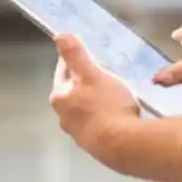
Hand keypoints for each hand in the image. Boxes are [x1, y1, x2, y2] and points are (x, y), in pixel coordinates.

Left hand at [50, 34, 140, 159]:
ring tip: (111, 91)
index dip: (74, 58)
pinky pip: (95, 122)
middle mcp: (63, 116)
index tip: (84, 52)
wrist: (122, 145)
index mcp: (59, 96)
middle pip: (72, 90)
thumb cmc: (106, 106)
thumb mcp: (92, 74)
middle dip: (83, 80)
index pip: (63, 69)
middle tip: (101, 71)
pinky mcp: (92, 143)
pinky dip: (102, 115)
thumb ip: (75, 55)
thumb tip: (59, 36)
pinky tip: (115, 112)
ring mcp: (77, 132)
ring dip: (93, 99)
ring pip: (83, 107)